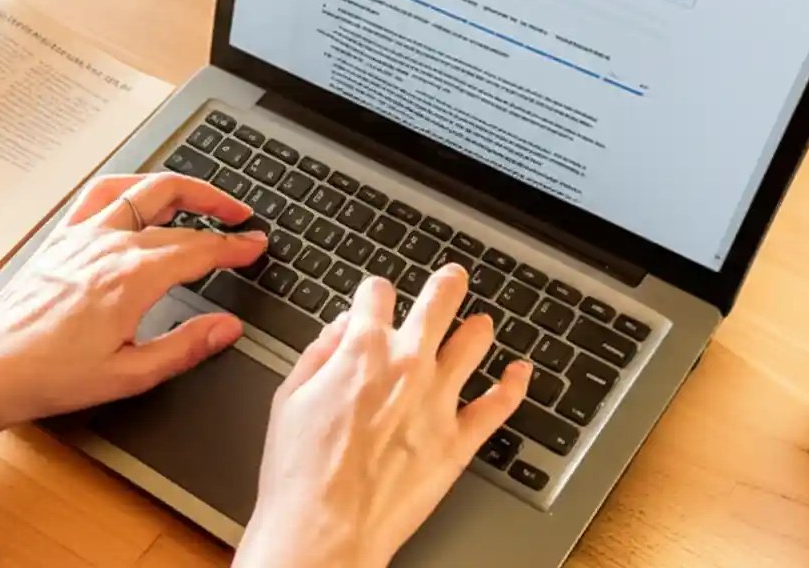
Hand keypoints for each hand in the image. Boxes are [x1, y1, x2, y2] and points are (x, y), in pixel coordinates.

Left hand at [0, 172, 267, 423]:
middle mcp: (110, 245)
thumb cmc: (53, 375)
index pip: (200, 249)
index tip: (256, 246)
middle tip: (242, 220)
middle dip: (218, 210)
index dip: (235, 246)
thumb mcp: (131, 374)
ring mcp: (84, 235)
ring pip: (143, 189)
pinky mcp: (64, 237)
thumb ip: (186, 346)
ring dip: (180, 186)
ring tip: (203, 195)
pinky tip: (143, 192)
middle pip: (179, 214)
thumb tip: (227, 329)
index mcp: (132, 278)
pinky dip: (132, 185)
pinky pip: (102, 193)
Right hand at [235, 268, 531, 567]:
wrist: (325, 531)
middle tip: (452, 278)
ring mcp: (439, 402)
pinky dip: (514, 384)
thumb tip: (341, 329)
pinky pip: (500, 404)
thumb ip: (319, 354)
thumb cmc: (300, 475)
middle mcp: (407, 366)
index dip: (375, 292)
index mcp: (362, 351)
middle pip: (438, 303)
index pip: (378, 293)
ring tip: (480, 324)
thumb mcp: (288, 399)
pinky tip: (519, 372)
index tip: (376, 298)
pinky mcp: (459, 441)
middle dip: (446, 284)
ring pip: (474, 342)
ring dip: (477, 328)